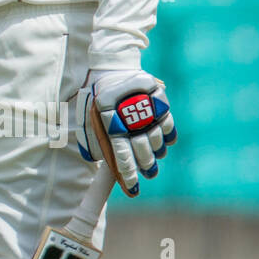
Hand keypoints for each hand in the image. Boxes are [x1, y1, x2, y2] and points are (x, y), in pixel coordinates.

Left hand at [77, 69, 175, 194]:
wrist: (111, 68)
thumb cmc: (99, 98)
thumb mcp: (90, 117)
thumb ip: (94, 139)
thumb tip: (102, 164)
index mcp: (108, 121)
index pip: (122, 154)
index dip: (128, 174)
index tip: (134, 190)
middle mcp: (130, 117)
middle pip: (143, 150)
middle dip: (145, 165)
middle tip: (148, 172)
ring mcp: (148, 110)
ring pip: (157, 141)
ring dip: (156, 152)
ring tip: (153, 156)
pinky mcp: (160, 102)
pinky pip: (168, 127)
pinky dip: (167, 137)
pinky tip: (163, 140)